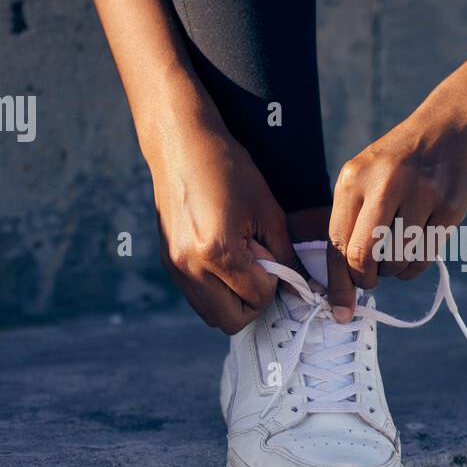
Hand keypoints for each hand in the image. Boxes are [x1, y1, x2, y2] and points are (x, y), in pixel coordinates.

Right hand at [146, 111, 299, 333]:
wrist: (181, 145)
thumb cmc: (228, 169)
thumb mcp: (267, 209)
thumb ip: (284, 253)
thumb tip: (297, 285)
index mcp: (217, 252)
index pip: (257, 297)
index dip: (274, 282)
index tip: (272, 256)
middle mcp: (190, 266)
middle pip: (231, 321)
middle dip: (254, 302)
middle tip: (261, 270)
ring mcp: (175, 268)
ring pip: (212, 316)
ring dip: (234, 301)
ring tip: (243, 264)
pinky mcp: (168, 264)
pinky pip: (197, 299)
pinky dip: (217, 292)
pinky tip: (225, 262)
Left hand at [326, 120, 466, 318]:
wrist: (449, 128)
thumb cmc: (399, 163)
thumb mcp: (365, 177)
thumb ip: (350, 221)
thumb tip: (342, 282)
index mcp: (354, 179)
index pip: (336, 243)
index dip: (338, 283)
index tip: (341, 310)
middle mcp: (385, 185)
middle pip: (363, 257)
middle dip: (365, 280)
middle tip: (371, 280)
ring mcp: (421, 194)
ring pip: (397, 262)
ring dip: (394, 271)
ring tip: (396, 251)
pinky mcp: (450, 207)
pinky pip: (425, 257)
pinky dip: (415, 266)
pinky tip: (414, 250)